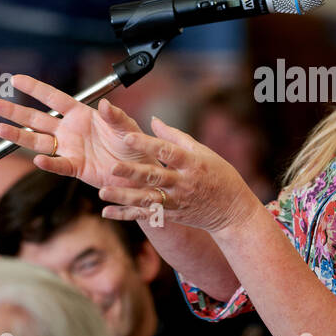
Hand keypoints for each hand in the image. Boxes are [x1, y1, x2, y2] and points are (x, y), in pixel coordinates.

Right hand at [0, 74, 153, 188]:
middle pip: (37, 118)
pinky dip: (49, 164)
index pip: (53, 98)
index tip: (15, 79)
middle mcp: (71, 130)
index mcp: (82, 114)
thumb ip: (115, 117)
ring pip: (38, 141)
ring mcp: (71, 149)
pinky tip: (37, 160)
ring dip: (19, 136)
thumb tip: (104, 105)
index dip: (35, 88)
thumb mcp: (127, 128)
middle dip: (14, 111)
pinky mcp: (76, 168)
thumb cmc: (135, 146)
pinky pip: (58, 165)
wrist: (142, 172)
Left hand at [96, 116, 262, 234]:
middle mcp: (183, 183)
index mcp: (192, 163)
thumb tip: (153, 120)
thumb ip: (175, 137)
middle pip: (155, 177)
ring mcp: (177, 202)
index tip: (127, 136)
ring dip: (124, 197)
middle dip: (133, 173)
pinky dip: (127, 215)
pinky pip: (146, 215)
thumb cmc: (218, 175)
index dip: (147, 144)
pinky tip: (107, 212)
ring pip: (147, 199)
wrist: (232, 211)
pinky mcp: (172, 215)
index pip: (167, 151)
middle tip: (111, 167)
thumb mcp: (203, 152)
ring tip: (103, 192)